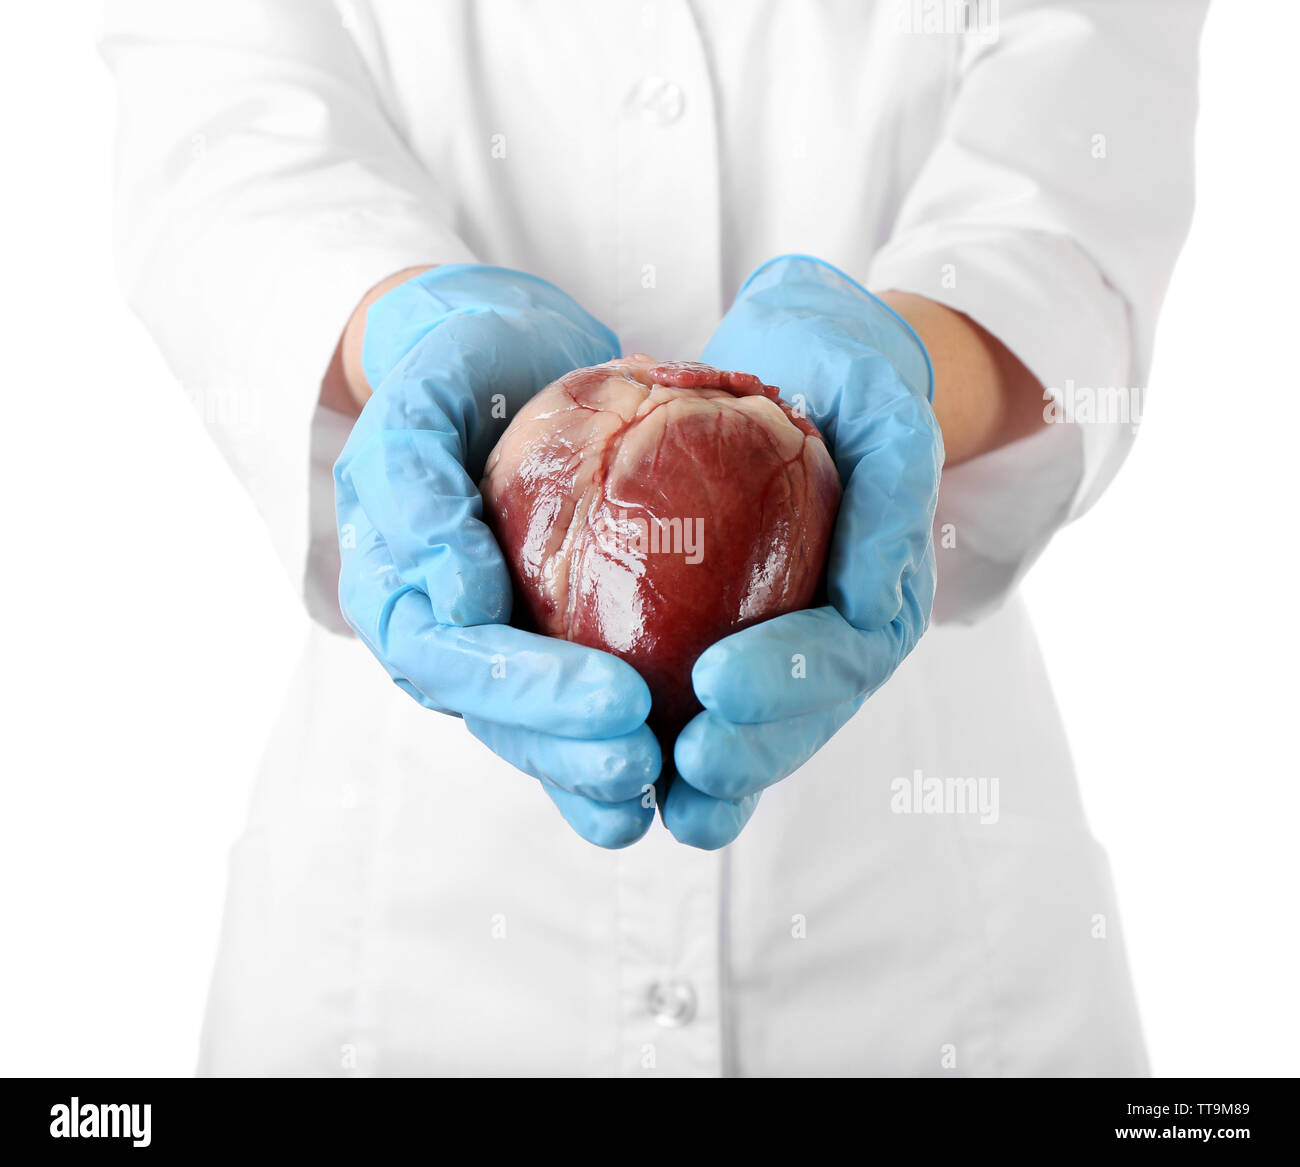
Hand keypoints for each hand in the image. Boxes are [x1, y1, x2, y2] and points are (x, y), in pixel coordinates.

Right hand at [334, 264, 661, 846]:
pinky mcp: (539, 642)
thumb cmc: (459, 369)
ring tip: (656, 791)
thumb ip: (414, 483)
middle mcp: (437, 631)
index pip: (451, 656)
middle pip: (493, 712)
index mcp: (394, 584)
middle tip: (645, 761)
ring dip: (586, 768)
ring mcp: (488, 643)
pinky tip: (668, 783)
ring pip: (529, 728)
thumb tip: (450, 599)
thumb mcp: (426, 395)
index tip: (617, 698)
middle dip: (566, 746)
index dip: (527, 689)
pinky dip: (606, 745)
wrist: (503, 358)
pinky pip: (570, 703)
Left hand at [662, 255, 942, 848]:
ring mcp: (784, 650)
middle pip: (803, 717)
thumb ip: (893, 498)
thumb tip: (872, 596)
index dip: (791, 680)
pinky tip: (622, 770)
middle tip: (688, 769)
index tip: (715, 681)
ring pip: (758, 731)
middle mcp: (836, 640)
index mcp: (883, 598)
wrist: (807, 369)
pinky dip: (670, 740)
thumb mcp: (884, 414)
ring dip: (717, 777)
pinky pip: (706, 704)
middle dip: (750, 752)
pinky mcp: (731, 641)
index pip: (846, 655)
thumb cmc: (848, 384)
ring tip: (663, 803)